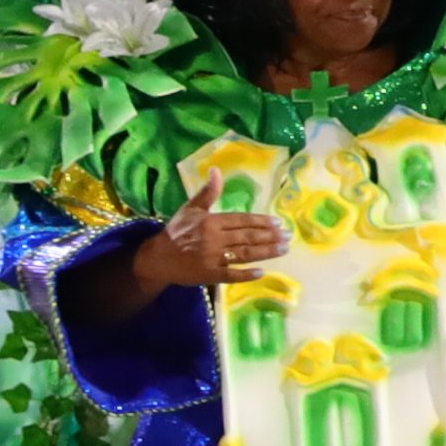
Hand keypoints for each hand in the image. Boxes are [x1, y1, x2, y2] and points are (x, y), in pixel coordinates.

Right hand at [133, 201, 287, 293]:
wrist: (157, 258)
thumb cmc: (176, 231)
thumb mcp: (191, 209)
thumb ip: (208, 192)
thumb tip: (216, 170)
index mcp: (212, 222)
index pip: (242, 220)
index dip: (261, 222)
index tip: (279, 223)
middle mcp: (215, 239)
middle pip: (247, 237)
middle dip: (270, 237)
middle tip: (288, 236)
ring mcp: (213, 259)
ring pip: (244, 254)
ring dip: (266, 252)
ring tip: (283, 249)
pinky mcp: (210, 275)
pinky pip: (231, 275)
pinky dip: (246, 275)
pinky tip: (262, 273)